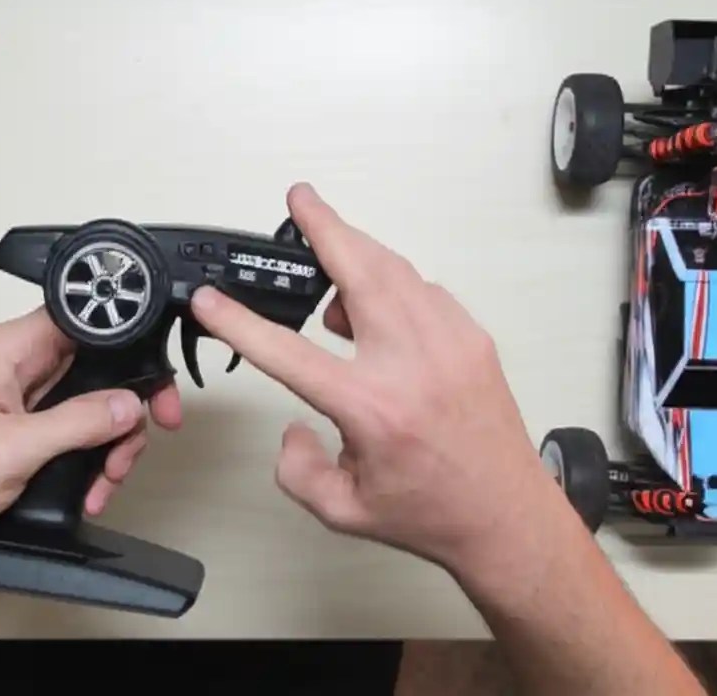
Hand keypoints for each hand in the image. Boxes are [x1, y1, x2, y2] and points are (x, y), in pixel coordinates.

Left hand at [0, 307, 182, 568]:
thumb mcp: (13, 450)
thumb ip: (78, 422)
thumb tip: (128, 403)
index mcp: (5, 350)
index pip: (84, 322)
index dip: (127, 348)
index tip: (152, 388)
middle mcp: (10, 366)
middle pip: (94, 368)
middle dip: (122, 413)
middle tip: (133, 448)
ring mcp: (12, 398)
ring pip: (86, 405)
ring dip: (105, 445)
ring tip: (105, 482)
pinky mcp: (13, 428)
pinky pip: (66, 431)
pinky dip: (84, 459)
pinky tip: (87, 489)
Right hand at [190, 183, 557, 573]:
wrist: (506, 516)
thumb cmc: (432, 512)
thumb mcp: (343, 510)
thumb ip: (297, 469)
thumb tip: (290, 427)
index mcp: (371, 407)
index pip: (288, 351)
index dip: (239, 322)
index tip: (211, 300)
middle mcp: (412, 364)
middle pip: (359, 271)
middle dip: (324, 226)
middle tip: (300, 199)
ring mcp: (449, 343)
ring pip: (396, 271)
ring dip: (360, 254)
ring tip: (330, 270)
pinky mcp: (473, 339)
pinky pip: (425, 292)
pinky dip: (395, 285)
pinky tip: (378, 309)